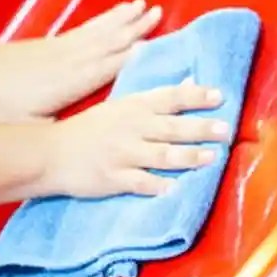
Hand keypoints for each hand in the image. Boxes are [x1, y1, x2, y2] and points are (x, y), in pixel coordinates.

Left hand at [0, 0, 162, 122]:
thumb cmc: (2, 102)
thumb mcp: (34, 125)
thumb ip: (63, 129)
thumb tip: (86, 140)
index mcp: (73, 80)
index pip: (111, 65)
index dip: (135, 55)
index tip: (158, 45)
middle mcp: (74, 59)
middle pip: (112, 40)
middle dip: (137, 28)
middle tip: (160, 15)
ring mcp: (65, 47)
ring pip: (102, 29)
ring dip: (124, 18)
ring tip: (145, 7)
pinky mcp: (56, 41)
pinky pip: (89, 27)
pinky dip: (106, 18)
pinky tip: (116, 12)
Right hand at [42, 81, 226, 197]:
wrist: (50, 153)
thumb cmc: (88, 129)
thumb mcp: (118, 108)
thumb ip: (152, 102)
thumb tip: (189, 87)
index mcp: (132, 107)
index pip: (169, 98)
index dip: (195, 97)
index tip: (219, 96)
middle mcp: (130, 128)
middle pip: (171, 127)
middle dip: (200, 128)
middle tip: (225, 130)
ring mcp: (122, 154)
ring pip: (161, 155)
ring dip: (188, 157)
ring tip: (211, 158)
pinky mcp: (113, 178)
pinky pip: (141, 183)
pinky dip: (159, 186)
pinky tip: (176, 189)